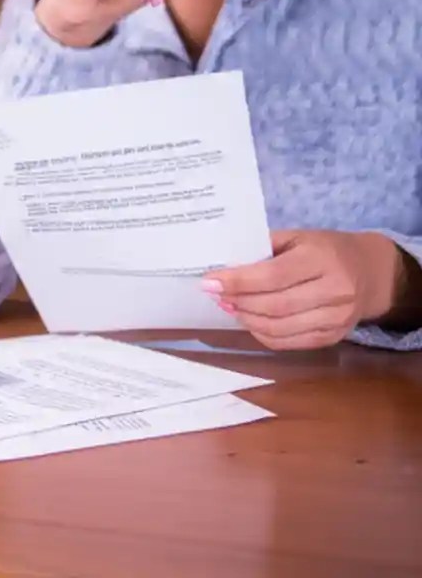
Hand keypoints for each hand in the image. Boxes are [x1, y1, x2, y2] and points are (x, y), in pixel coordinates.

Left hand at [202, 230, 403, 349]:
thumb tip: (223, 267)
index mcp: (322, 259)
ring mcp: (337, 318)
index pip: (272, 276)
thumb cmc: (326, 250)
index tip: (209, 282)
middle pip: (274, 305)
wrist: (371, 272)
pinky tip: (249, 321)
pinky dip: (262, 334)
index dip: (237, 282)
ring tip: (229, 307)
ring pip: (279, 328)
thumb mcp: (298, 237)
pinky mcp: (333, 337)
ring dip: (246, 320)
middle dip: (238, 302)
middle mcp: (335, 291)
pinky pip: (288, 342)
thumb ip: (264, 249)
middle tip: (216, 295)